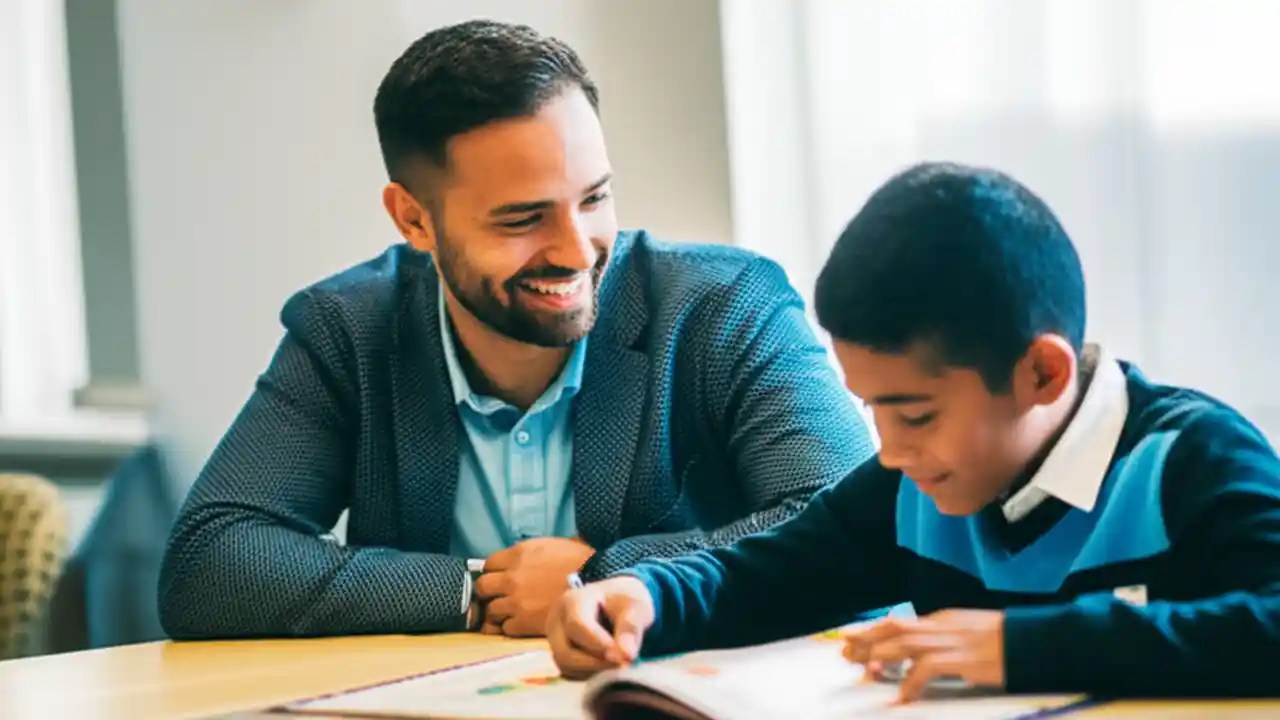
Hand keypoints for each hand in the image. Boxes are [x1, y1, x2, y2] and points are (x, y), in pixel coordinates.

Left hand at [475, 537, 594, 636]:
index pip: (487, 565)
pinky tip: (523, 625)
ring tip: (511, 614)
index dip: (493, 572)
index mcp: (518, 555)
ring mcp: (516, 601)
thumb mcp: (550, 545)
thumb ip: (527, 552)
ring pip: (490, 611)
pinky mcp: (524, 622)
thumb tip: (517, 557)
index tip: (498, 578)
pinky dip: (510, 628)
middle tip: (497, 597)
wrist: (597, 583)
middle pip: (482, 587)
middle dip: (488, 593)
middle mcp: (512, 577)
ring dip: (498, 613)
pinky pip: (505, 628)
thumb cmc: (579, 561)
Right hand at [546, 575, 653, 678]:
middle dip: (596, 664)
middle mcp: (556, 621)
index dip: (599, 645)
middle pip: (565, 653)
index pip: (577, 626)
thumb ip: (631, 628)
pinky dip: (591, 674)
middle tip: (625, 665)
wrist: (615, 602)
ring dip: (595, 671)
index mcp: (573, 601)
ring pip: (566, 667)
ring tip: (620, 662)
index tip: (624, 657)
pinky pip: (571, 674)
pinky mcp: (560, 655)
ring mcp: (555, 640)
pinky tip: (609, 664)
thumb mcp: (635, 606)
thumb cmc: (625, 602)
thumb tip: (626, 656)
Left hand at [842, 609, 1004, 702]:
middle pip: (895, 630)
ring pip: (904, 644)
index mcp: (943, 620)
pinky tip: (901, 697)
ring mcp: (951, 641)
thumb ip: (946, 641)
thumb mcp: (970, 635)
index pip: (899, 622)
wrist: (1035, 641)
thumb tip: (921, 657)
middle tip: (845, 652)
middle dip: (867, 641)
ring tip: (864, 670)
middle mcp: (942, 626)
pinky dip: (910, 682)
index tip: (851, 637)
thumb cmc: (1007, 642)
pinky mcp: (962, 658)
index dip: (873, 630)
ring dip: (880, 656)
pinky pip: (927, 668)